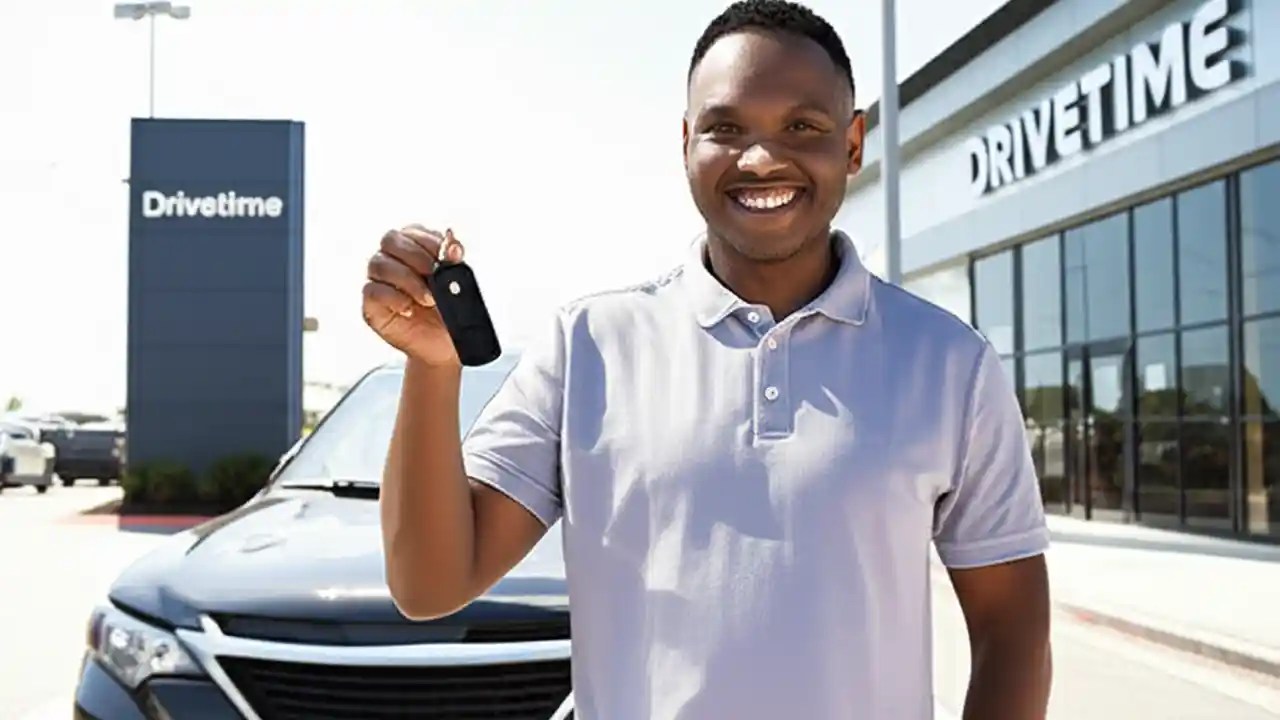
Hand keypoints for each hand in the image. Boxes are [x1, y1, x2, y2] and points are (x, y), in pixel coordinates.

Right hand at [363, 224, 465, 366]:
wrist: (444, 347)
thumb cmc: (449, 312)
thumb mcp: (458, 286)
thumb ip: (454, 263)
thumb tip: (452, 245)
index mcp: (413, 249)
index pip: (411, 231)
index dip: (429, 240)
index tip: (449, 255)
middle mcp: (392, 260)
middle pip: (390, 240)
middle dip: (416, 256)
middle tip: (435, 274)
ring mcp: (379, 281)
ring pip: (379, 264)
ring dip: (408, 279)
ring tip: (429, 298)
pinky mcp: (371, 304)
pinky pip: (372, 291)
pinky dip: (394, 298)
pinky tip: (410, 308)